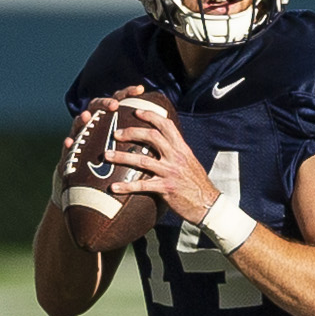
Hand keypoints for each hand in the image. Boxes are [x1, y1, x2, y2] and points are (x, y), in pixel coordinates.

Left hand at [109, 101, 218, 224]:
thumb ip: (176, 151)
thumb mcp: (189, 162)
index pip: (166, 125)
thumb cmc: (197, 183)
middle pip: (151, 137)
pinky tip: (113, 187)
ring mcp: (170, 172)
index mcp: (182, 148)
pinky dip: (126, 186)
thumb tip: (164, 142)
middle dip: (131, 132)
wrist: (208, 204)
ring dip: (122, 157)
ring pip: (142, 160)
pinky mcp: (166, 188)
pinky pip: (142, 186)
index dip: (150, 116)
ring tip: (106, 155)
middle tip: (115, 134)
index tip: (136, 111)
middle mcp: (176, 157)